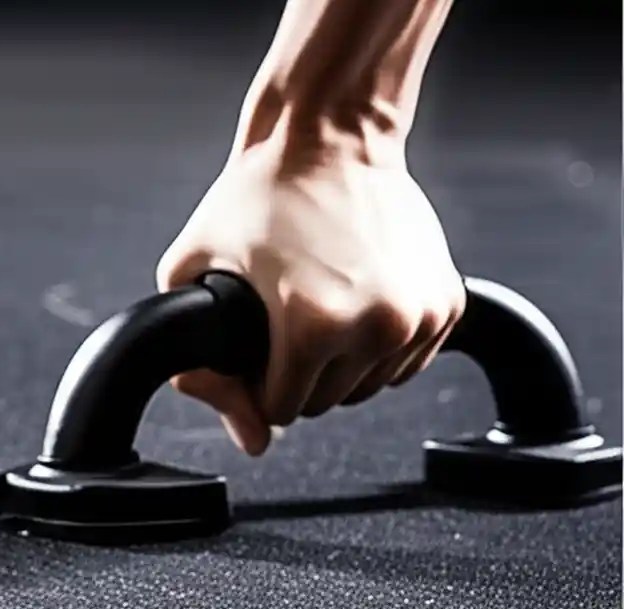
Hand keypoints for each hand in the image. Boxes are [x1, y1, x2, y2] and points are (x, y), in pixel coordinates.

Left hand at [157, 129, 464, 455]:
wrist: (327, 137)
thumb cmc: (254, 199)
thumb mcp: (190, 275)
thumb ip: (203, 372)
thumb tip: (252, 442)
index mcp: (314, 326)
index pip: (278, 410)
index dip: (255, 381)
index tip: (253, 344)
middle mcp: (377, 326)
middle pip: (325, 404)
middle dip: (296, 373)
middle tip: (282, 317)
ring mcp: (420, 316)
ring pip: (367, 388)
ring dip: (338, 363)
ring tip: (317, 301)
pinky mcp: (448, 304)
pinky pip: (404, 364)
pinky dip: (376, 346)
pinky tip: (352, 299)